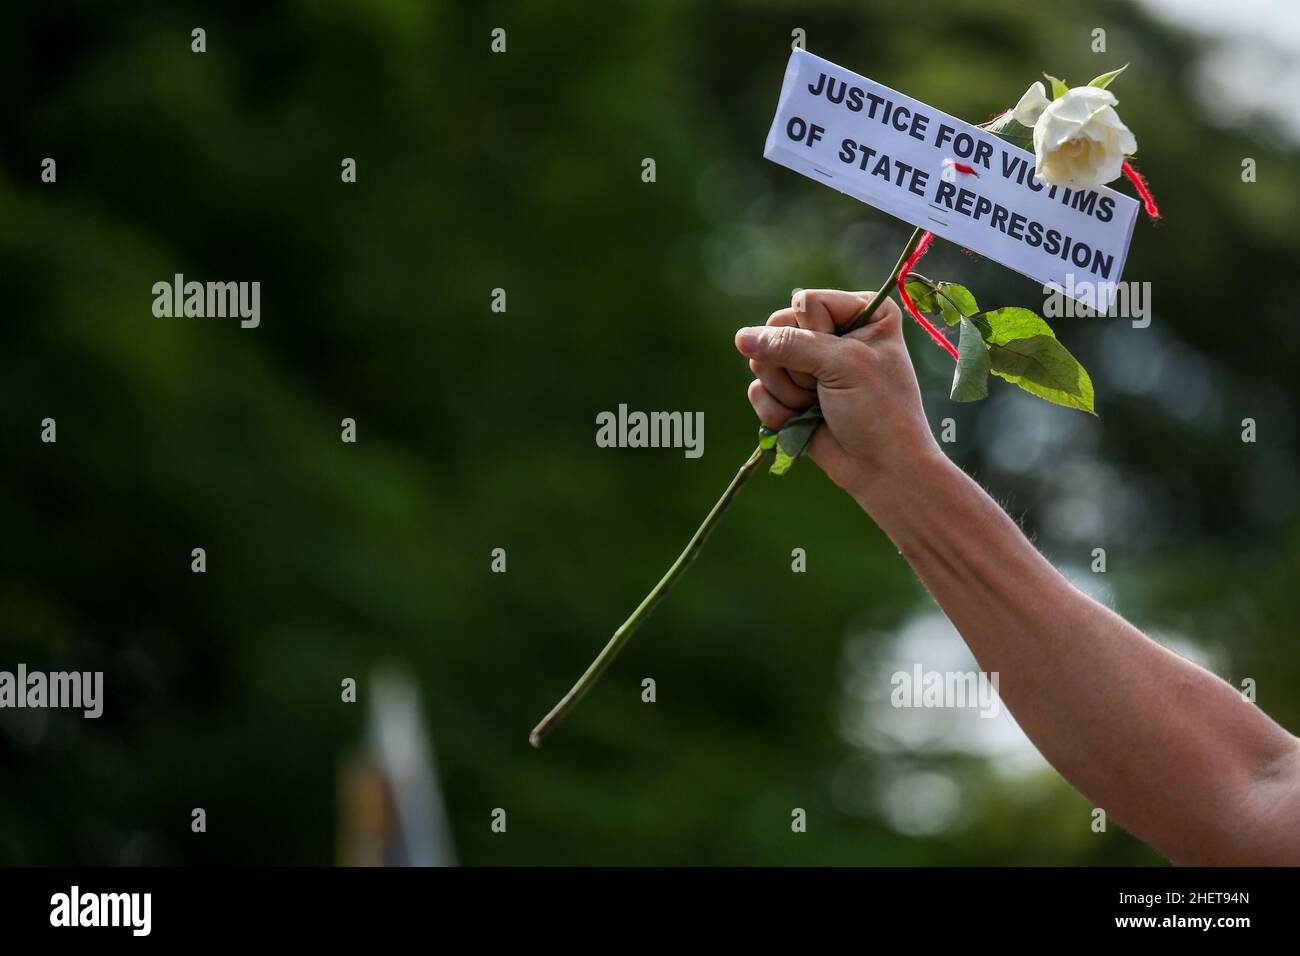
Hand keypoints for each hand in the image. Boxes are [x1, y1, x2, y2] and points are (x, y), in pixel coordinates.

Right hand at [735, 289, 940, 505]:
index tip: (844, 361)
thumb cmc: (877, 410)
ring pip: (763, 362)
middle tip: (827, 388)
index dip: (812, 333)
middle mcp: (833, 332)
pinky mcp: (791, 395)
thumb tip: (740, 338)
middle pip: (777, 330)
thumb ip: (789, 345)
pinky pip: (758, 392)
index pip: (804, 303)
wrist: (882, 469)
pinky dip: (778, 412)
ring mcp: (809, 365)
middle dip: (795, 367)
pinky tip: (805, 422)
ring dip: (789, 393)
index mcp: (860, 311)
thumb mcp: (841, 364)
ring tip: (820, 406)